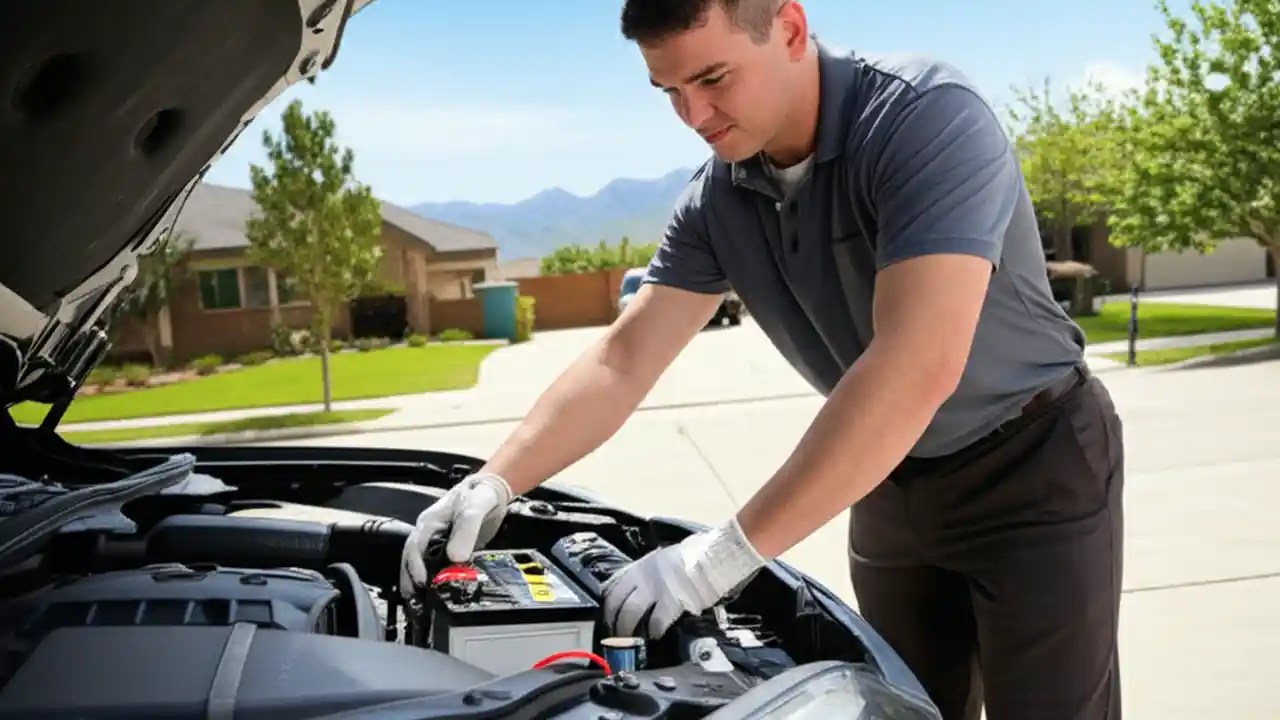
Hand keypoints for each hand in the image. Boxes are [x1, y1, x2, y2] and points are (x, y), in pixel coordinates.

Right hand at [399, 472, 512, 598]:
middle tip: (414, 602)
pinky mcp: (448, 550)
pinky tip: (436, 595)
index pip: (414, 547)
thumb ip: (466, 531)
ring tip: (419, 604)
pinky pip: (436, 566)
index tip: (421, 582)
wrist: (492, 492)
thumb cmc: (480, 496)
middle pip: (411, 559)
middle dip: (409, 580)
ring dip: (417, 583)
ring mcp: (437, 542)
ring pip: (420, 564)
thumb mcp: (474, 509)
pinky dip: (433, 580)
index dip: (415, 565)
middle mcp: (428, 533)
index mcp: (429, 522)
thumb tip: (456, 557)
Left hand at [601, 517, 764, 638]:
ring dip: (628, 630)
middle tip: (615, 633)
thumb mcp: (664, 558)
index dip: (608, 603)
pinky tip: (655, 636)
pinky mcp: (671, 603)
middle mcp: (643, 577)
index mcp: (640, 566)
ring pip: (631, 614)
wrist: (712, 557)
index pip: (613, 586)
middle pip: (617, 603)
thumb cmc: (693, 556)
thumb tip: (645, 586)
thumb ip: (651, 573)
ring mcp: (656, 590)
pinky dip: (654, 631)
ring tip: (630, 639)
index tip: (608, 614)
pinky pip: (656, 622)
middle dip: (614, 620)